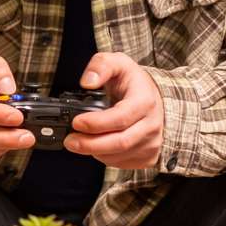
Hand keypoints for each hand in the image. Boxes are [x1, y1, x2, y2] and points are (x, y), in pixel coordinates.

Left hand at [64, 52, 164, 169]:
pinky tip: (95, 146)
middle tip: (69, 141)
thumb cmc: (134, 82)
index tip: (77, 122)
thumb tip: (87, 82)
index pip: (120, 118)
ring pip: (119, 155)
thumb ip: (101, 66)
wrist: (156, 98)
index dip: (96, 123)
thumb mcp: (118, 63)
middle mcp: (152, 125)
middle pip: (119, 142)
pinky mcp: (148, 156)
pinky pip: (122, 163)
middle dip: (90, 144)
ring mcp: (152, 143)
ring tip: (77, 142)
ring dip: (94, 152)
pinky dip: (104, 157)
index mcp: (145, 101)